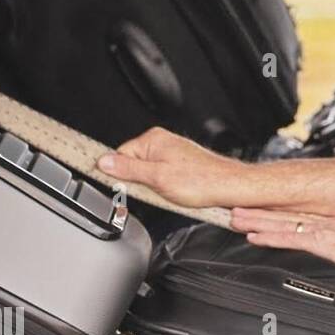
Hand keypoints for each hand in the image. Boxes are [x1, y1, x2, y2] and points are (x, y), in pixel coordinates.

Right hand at [97, 127, 246, 207]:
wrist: (230, 188)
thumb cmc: (202, 182)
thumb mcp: (157, 177)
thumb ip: (128, 169)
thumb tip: (103, 162)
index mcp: (153, 140)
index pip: (119, 155)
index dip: (119, 175)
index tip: (123, 188)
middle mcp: (162, 143)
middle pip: (132, 165)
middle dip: (138, 183)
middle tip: (154, 192)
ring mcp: (172, 154)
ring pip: (147, 174)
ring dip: (152, 187)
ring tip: (169, 193)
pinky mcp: (180, 166)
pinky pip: (161, 177)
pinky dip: (164, 188)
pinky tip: (175, 194)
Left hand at [231, 207, 334, 278]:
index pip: (303, 216)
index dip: (280, 213)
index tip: (264, 212)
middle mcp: (328, 223)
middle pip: (287, 215)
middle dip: (261, 212)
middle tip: (238, 209)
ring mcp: (323, 231)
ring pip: (282, 223)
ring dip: (257, 221)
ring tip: (236, 218)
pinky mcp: (322, 242)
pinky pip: (289, 239)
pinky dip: (269, 237)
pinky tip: (254, 237)